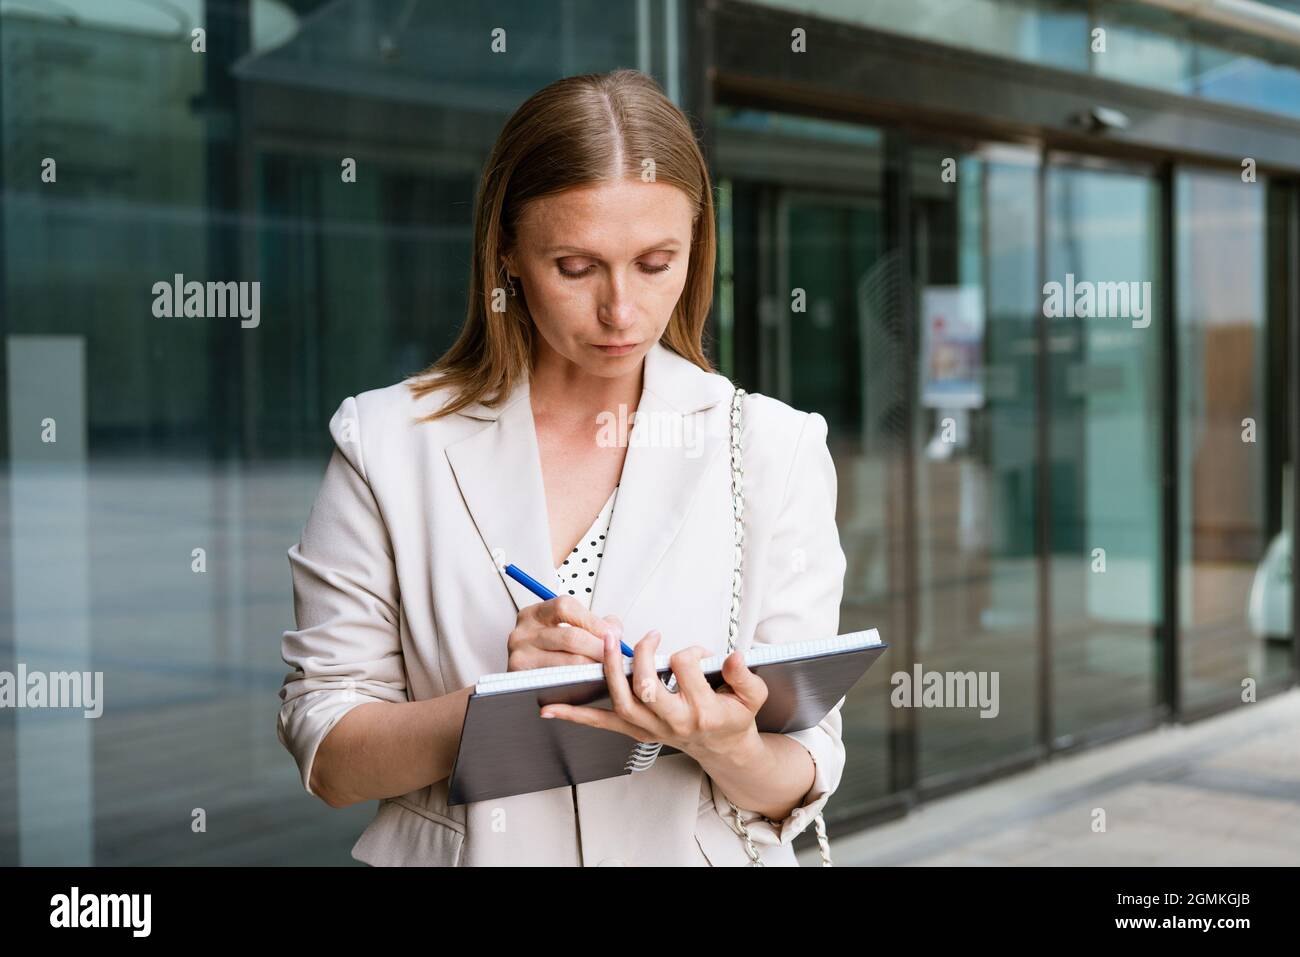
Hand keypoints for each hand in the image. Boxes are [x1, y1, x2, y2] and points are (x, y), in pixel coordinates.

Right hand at [507, 596, 621, 671]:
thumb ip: (594, 624)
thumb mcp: (566, 628)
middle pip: (570, 637)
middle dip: (598, 647)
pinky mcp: (523, 680)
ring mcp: (520, 656)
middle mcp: (523, 633)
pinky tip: (589, 681)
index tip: (611, 633)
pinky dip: (578, 682)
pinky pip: (558, 681)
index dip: (593, 621)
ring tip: (606, 669)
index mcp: (535, 614)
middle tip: (614, 655)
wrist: (522, 680)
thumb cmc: (549, 652)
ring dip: (592, 667)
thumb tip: (614, 631)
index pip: (565, 607)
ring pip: (568, 662)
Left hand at [541, 630, 767, 766]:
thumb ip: (745, 675)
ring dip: (609, 669)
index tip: (698, 651)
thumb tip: (733, 656)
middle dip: (641, 655)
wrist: (723, 748)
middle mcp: (673, 722)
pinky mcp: (635, 730)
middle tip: (648, 636)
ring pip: (621, 700)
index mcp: (702, 710)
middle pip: (646, 686)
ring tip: (603, 640)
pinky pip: (601, 723)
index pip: (684, 668)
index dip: (689, 651)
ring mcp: (650, 728)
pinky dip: (575, 715)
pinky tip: (550, 708)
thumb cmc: (733, 717)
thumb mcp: (753, 696)